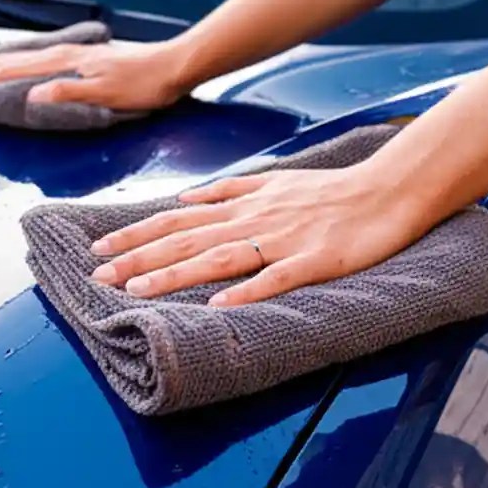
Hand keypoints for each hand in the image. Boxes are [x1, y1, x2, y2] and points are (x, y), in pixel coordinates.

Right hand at [0, 40, 192, 110]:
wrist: (173, 66)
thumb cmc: (143, 85)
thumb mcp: (106, 94)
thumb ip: (66, 93)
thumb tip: (30, 96)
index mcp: (64, 62)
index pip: (12, 71)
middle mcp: (64, 53)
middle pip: (12, 60)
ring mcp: (74, 53)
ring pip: (23, 56)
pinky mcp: (84, 58)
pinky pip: (39, 57)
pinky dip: (19, 60)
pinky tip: (19, 63)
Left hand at [88, 163, 443, 306]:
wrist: (389, 189)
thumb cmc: (332, 190)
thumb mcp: (273, 180)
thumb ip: (228, 190)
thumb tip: (184, 199)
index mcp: (245, 202)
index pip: (178, 219)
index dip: (137, 233)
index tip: (99, 249)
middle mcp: (255, 219)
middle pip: (187, 239)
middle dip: (139, 258)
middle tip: (98, 276)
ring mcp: (284, 240)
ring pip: (219, 258)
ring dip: (176, 274)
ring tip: (137, 290)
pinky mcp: (316, 260)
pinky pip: (277, 278)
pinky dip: (247, 292)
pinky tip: (218, 307)